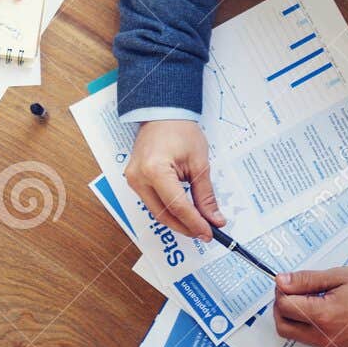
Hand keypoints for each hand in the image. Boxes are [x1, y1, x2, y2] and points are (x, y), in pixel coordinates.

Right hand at [123, 118, 223, 240]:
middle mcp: (139, 177)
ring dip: (177, 221)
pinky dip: (168, 210)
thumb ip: (205, 195)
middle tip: (206, 232)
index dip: (195, 223)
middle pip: (164, 214)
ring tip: (197, 224)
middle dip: (186, 227)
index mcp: (155, 170)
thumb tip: (213, 219)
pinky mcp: (134, 179)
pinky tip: (183, 213)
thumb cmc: (179, 130)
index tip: (210, 233)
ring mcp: (133, 179)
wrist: (162, 113)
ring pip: (156, 211)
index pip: (178, 206)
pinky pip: (151, 202)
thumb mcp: (199, 163)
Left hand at [272, 268, 347, 346]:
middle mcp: (326, 337)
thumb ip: (306, 280)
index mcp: (324, 316)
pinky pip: (311, 340)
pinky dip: (307, 325)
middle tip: (292, 288)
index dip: (281, 289)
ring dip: (292, 316)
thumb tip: (280, 281)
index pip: (284, 306)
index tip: (288, 279)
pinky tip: (320, 308)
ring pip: (295, 335)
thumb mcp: (338, 275)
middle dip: (281, 306)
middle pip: (283, 326)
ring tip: (308, 297)